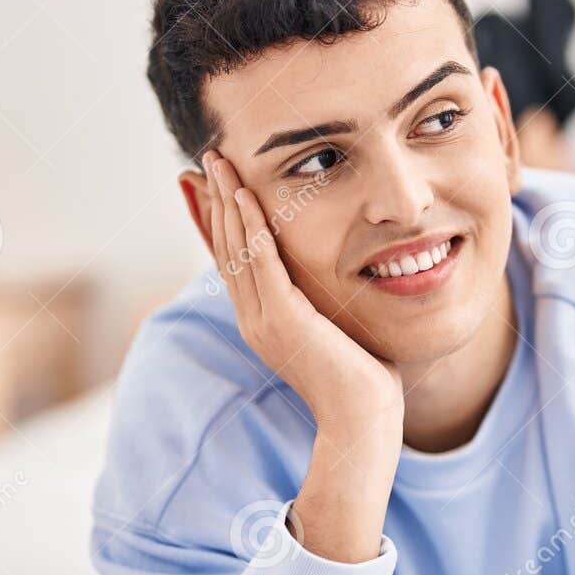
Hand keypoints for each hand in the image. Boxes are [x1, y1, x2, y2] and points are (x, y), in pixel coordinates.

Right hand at [204, 152, 402, 439]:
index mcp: (261, 320)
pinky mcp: (282, 321)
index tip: (212, 182)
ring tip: (220, 160)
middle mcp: (252, 319)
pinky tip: (245, 195)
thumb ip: (321, 300)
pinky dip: (251, 227)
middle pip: (225, 247)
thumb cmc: (362, 377)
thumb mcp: (334, 327)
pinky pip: (260, 263)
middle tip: (210, 156)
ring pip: (235, 248)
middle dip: (216, 198)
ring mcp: (262, 321)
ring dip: (227, 200)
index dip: (219, 218)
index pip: (232, 259)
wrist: (363, 418)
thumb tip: (328, 276)